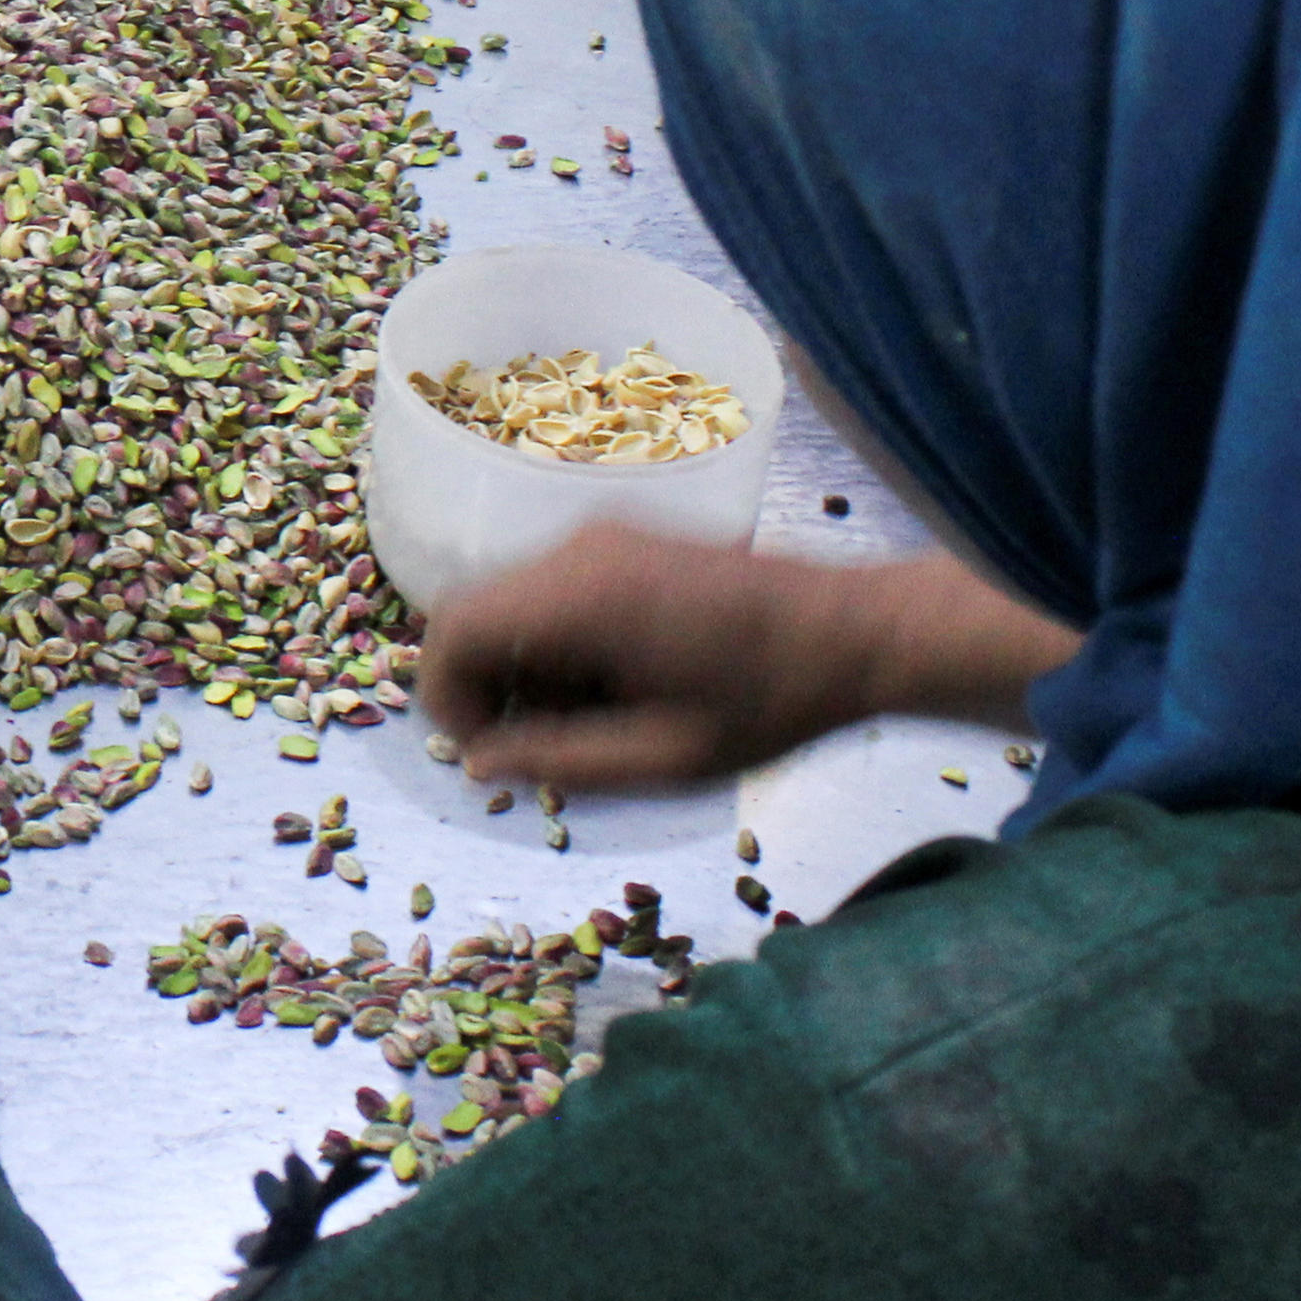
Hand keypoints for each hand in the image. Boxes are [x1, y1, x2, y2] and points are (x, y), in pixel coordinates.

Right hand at [422, 531, 1075, 793]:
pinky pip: (551, 589)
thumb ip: (562, 762)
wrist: (858, 631)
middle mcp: (578, 549)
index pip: (453, 628)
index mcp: (581, 596)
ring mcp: (602, 536)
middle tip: (529, 749)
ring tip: (584, 724)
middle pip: (475, 612)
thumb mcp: (666, 758)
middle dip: (483, 686)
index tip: (476, 754)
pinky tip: (611, 685)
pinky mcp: (625, 539)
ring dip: (521, 666)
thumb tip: (480, 763)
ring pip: (511, 601)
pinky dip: (553, 641)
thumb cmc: (771, 702)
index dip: (441, 696)